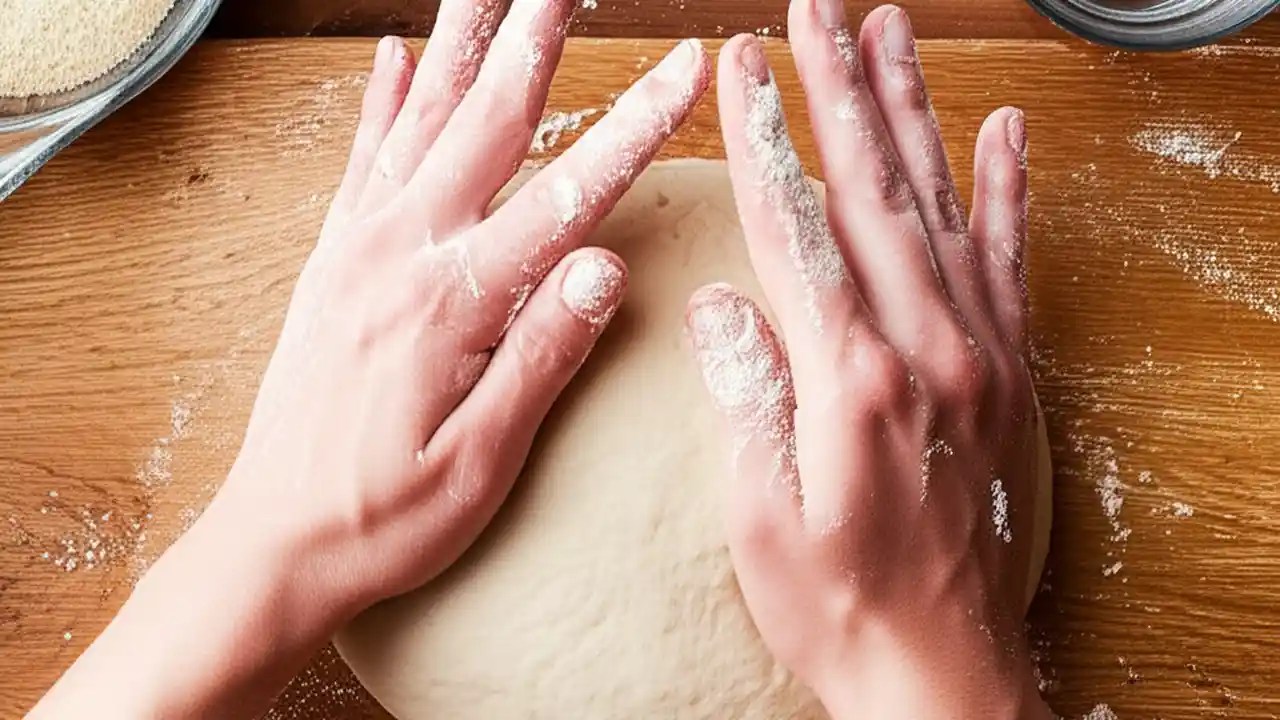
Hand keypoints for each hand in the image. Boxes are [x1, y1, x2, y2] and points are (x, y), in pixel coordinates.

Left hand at [219, 5, 709, 614]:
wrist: (272, 542)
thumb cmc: (383, 517)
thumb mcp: (482, 459)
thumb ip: (543, 354)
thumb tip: (604, 265)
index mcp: (451, 303)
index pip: (567, 195)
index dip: (633, 126)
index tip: (686, 71)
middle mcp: (399, 256)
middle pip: (484, 125)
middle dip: (534, 43)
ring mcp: (356, 252)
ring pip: (419, 121)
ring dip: (461, 46)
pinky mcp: (330, 263)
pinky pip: (359, 161)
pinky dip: (381, 101)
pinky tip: (396, 54)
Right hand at [688, 4, 1050, 719]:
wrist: (944, 674)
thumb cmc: (841, 606)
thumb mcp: (763, 520)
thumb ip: (746, 400)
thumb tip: (721, 303)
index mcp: (854, 380)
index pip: (800, 228)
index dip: (769, 138)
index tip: (745, 65)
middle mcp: (928, 349)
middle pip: (875, 192)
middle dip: (840, 89)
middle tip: (817, 11)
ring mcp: (978, 355)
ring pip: (944, 205)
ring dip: (913, 113)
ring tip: (890, 34)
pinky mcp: (1005, 373)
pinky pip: (1010, 263)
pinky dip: (1007, 191)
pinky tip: (1003, 132)